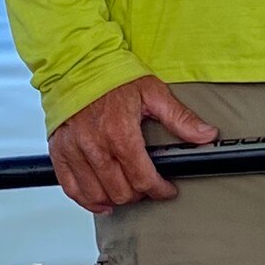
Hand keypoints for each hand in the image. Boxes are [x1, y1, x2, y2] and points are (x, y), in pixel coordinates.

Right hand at [49, 75, 220, 211]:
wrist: (79, 65)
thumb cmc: (113, 77)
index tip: (166, 189)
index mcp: (119, 132)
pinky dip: (87, 199)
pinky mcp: (60, 152)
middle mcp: (95, 144)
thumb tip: (205, 135)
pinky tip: (100, 199)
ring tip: (127, 191)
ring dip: (115, 199)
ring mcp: (75, 150)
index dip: (159, 190)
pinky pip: (71, 187)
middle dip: (139, 193)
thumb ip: (180, 118)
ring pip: (97, 194)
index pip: (143, 178)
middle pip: (121, 191)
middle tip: (147, 186)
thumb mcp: (153, 93)